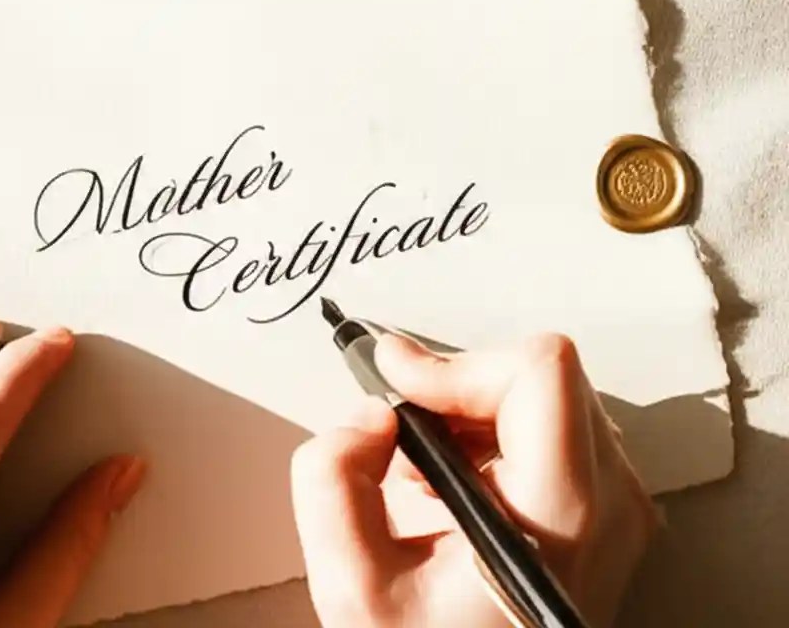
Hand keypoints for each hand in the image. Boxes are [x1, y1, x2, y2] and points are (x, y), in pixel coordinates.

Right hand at [291, 333, 658, 627]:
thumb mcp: (350, 586)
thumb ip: (331, 480)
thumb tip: (367, 418)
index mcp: (559, 521)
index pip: (539, 375)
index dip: (454, 363)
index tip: (399, 379)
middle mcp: (609, 509)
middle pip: (542, 377)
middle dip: (458, 389)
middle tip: (403, 426)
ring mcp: (619, 511)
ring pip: (550, 396)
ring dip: (474, 412)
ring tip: (424, 465)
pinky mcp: (610, 514)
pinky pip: (558, 429)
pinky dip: (496, 435)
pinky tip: (455, 478)